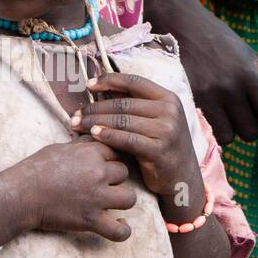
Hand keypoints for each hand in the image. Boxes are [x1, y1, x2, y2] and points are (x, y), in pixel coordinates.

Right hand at [6, 137, 135, 241]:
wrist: (20, 194)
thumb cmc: (35, 169)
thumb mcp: (59, 148)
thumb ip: (81, 146)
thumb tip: (93, 138)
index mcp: (90, 153)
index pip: (117, 150)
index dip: (110, 158)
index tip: (101, 165)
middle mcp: (97, 173)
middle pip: (124, 172)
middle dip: (115, 178)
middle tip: (100, 184)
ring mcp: (96, 198)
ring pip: (130, 198)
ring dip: (121, 200)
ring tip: (110, 202)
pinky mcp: (90, 220)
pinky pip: (119, 231)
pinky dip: (122, 230)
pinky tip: (120, 224)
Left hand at [70, 72, 199, 199]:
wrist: (182, 177)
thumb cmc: (162, 144)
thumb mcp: (155, 119)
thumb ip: (134, 102)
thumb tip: (104, 86)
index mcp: (168, 98)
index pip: (134, 82)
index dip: (109, 80)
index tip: (89, 86)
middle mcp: (169, 111)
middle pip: (123, 104)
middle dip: (95, 108)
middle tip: (75, 114)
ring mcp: (166, 130)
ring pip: (122, 120)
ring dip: (95, 122)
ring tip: (77, 125)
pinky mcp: (159, 150)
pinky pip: (127, 140)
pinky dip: (108, 135)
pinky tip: (93, 134)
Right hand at [176, 17, 257, 154]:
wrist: (183, 25)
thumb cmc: (217, 38)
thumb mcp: (244, 53)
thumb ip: (257, 77)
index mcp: (249, 75)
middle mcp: (231, 88)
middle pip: (250, 131)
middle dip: (251, 130)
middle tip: (244, 119)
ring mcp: (210, 94)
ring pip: (229, 135)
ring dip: (231, 132)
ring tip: (227, 119)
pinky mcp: (192, 98)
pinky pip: (209, 128)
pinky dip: (214, 128)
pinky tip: (212, 116)